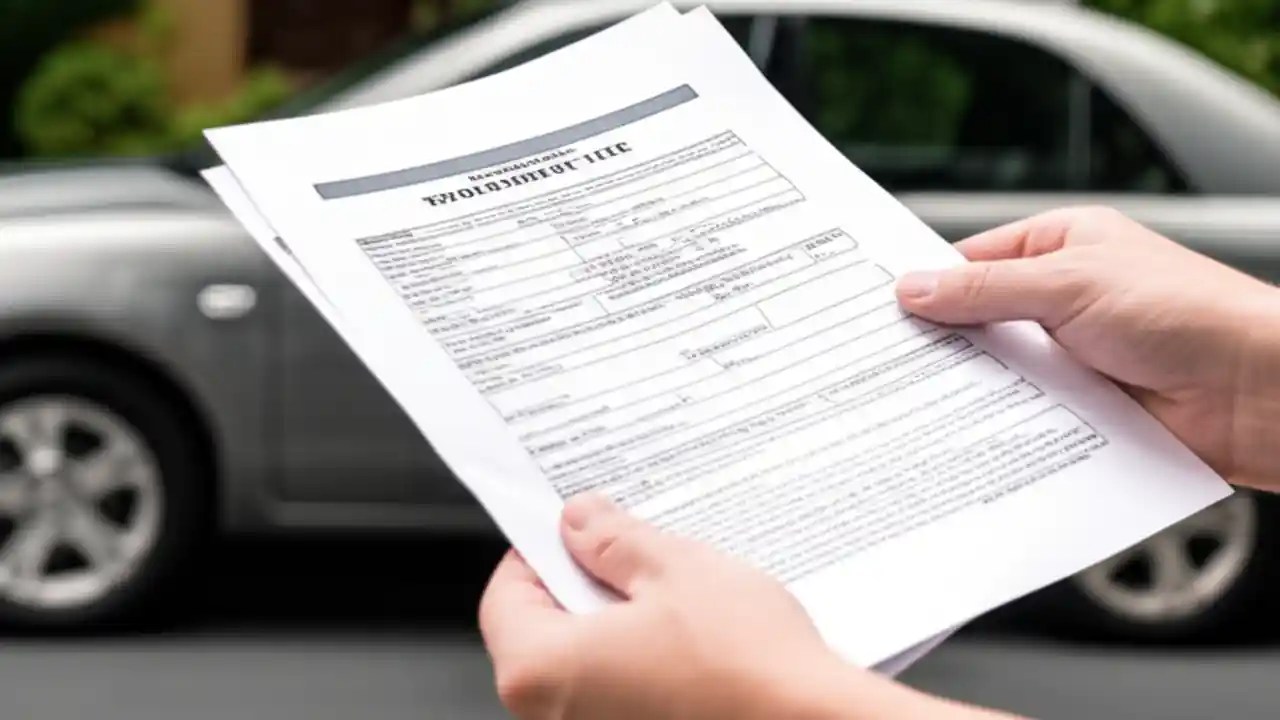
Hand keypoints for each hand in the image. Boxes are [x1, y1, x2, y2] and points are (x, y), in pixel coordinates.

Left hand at [479, 494, 975, 718]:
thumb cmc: (746, 666)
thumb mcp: (674, 569)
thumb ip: (614, 541)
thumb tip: (581, 522)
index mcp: (541, 671)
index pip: (506, 595)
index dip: (540, 550)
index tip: (576, 528)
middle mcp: (556, 718)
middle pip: (545, 630)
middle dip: (586, 583)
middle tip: (632, 548)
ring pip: (587, 662)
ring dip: (619, 620)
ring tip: (671, 590)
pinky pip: (620, 690)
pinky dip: (642, 659)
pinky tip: (689, 634)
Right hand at [896, 206, 1279, 489]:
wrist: (1258, 392)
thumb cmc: (1189, 313)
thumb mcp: (1070, 284)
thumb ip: (986, 289)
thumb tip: (915, 288)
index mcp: (1064, 246)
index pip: (974, 259)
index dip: (928, 281)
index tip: (881, 307)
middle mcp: (1065, 297)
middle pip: (980, 317)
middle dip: (943, 338)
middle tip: (888, 358)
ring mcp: (1073, 354)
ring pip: (999, 369)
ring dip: (972, 384)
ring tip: (917, 397)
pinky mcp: (1083, 404)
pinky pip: (1025, 410)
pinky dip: (1001, 419)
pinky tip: (969, 429)